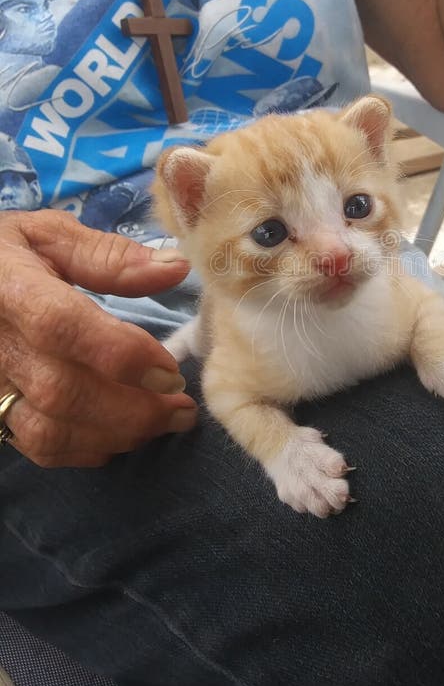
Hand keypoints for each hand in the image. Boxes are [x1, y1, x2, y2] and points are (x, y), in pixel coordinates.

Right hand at [0, 210, 196, 467]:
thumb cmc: (4, 255)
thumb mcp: (49, 235)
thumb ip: (111, 256)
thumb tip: (178, 268)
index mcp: (10, 288)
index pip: (62, 326)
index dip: (122, 354)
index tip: (171, 371)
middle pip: (62, 391)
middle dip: (134, 409)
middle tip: (183, 408)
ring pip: (50, 428)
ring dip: (117, 434)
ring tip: (165, 421)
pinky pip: (37, 446)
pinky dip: (87, 449)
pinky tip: (122, 434)